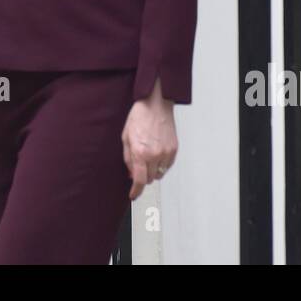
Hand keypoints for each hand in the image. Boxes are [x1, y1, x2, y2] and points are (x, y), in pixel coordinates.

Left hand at [121, 81, 177, 199]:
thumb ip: (128, 159)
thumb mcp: (126, 137)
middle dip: (143, 176)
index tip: (134, 195)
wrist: (156, 104)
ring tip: (149, 156)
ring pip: (159, 174)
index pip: (139, 180)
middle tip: (139, 166)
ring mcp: (166, 153)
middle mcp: (154, 155)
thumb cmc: (139, 117)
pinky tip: (157, 154)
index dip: (136, 191)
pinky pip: (168, 166)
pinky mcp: (174, 149)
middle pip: (149, 178)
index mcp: (140, 152)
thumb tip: (131, 174)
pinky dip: (162, 165)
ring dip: (153, 171)